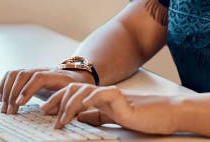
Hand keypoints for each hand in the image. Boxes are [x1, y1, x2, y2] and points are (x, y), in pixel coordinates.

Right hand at [0, 68, 94, 113]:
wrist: (75, 76)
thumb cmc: (73, 88)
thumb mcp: (72, 96)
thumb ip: (62, 103)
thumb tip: (46, 111)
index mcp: (55, 76)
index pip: (38, 78)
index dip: (27, 90)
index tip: (19, 103)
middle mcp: (41, 70)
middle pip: (23, 75)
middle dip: (13, 94)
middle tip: (10, 111)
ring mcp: (33, 71)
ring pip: (15, 74)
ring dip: (6, 90)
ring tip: (4, 106)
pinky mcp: (27, 74)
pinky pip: (11, 75)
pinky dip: (4, 85)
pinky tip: (2, 97)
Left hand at [40, 83, 178, 134]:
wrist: (166, 113)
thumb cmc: (144, 117)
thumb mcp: (114, 118)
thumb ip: (97, 117)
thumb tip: (80, 119)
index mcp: (99, 98)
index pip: (73, 95)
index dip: (57, 101)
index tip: (44, 111)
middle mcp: (103, 93)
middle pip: (73, 89)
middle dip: (56, 100)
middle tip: (44, 112)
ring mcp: (112, 95)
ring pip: (83, 92)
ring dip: (68, 105)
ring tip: (60, 119)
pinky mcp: (122, 99)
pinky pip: (103, 94)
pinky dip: (91, 99)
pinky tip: (83, 106)